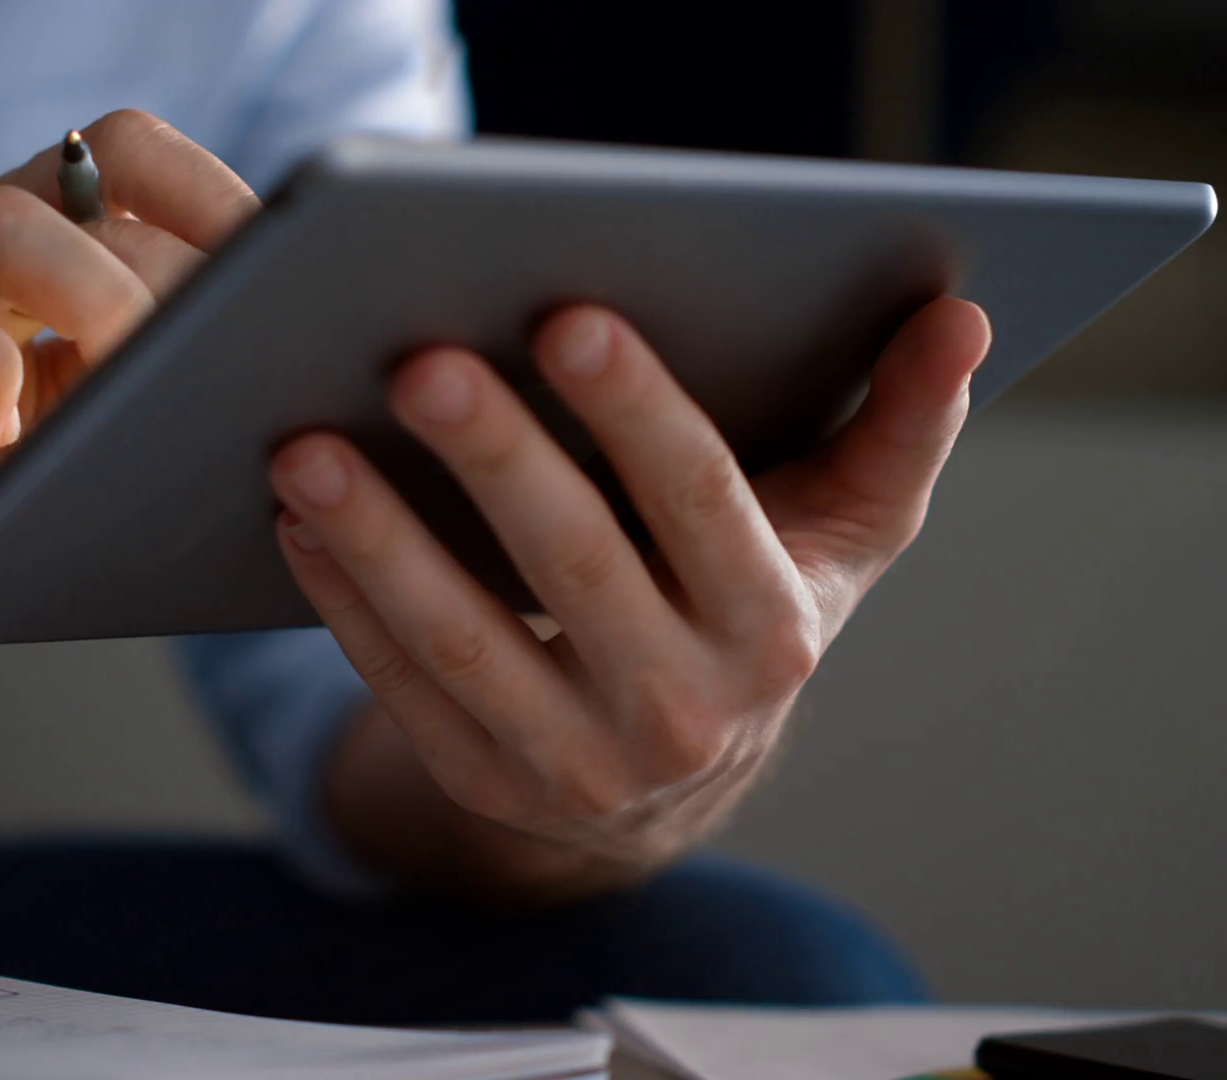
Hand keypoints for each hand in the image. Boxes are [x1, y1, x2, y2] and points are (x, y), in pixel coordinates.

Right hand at [0, 110, 255, 662]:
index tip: (292, 273)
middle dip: (182, 254)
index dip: (215, 196)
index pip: (121, 160)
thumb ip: (109, 400)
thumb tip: (259, 414)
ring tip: (137, 378)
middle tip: (236, 346)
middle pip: (82, 173)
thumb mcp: (32, 444)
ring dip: (96, 297)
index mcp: (6, 261)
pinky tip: (5, 439)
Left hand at [274, 298, 991, 896]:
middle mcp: (680, 707)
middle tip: (415, 361)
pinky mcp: (486, 781)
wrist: (676, 777)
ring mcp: (575, 760)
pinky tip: (298, 520)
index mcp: (771, 625)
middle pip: (573, 565)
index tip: (566, 317)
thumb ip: (898, 427)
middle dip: (494, 460)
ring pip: (465, 641)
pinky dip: (345, 603)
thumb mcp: (839, 535)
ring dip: (380, 542)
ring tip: (306, 448)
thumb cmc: (747, 612)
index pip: (702, 502)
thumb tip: (956, 313)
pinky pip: (403, 687)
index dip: (637, 412)